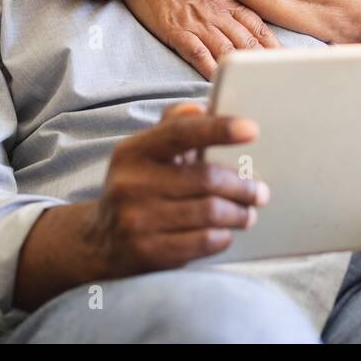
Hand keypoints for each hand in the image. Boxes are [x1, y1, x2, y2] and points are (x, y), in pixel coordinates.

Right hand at [82, 102, 269, 274]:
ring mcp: (136, 221)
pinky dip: (223, 235)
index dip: (219, 129)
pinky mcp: (148, 252)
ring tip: (248, 212)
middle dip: (243, 186)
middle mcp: (130, 184)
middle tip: (260, 191)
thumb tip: (200, 108)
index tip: (252, 130)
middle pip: (206, 179)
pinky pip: (203, 241)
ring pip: (210, 212)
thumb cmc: (137, 187)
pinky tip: (226, 231)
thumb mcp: (145, 153)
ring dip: (239, 213)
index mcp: (132, 152)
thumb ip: (173, 126)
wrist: (101, 242)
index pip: (180, 133)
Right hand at [122, 0, 278, 79]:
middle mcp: (218, 14)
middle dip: (264, 63)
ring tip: (255, 86)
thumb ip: (232, 9)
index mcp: (229, 4)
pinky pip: (197, 53)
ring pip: (227, 49)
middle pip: (248, 42)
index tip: (288, 63)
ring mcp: (198, 23)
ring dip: (241, 69)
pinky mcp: (177, 32)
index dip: (275, 48)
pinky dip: (209, 68)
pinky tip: (218, 81)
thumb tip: (252, 29)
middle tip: (278, 80)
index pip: (259, 28)